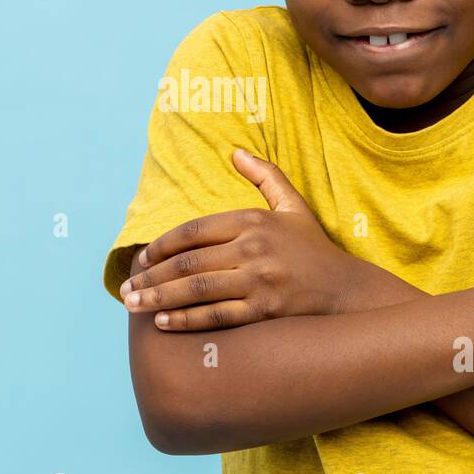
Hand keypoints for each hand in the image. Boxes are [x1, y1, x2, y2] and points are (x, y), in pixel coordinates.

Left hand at [118, 149, 362, 329]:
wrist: (348, 291)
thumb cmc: (314, 248)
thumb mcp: (292, 205)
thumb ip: (265, 176)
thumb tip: (235, 152)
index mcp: (253, 221)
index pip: (194, 231)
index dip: (163, 245)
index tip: (142, 259)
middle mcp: (254, 249)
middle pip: (189, 262)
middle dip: (152, 277)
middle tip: (126, 290)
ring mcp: (260, 281)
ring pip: (197, 290)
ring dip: (160, 298)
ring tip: (134, 305)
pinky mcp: (265, 311)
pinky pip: (217, 316)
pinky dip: (187, 319)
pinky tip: (163, 322)